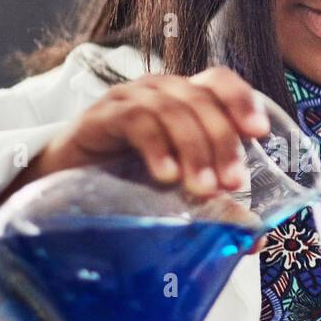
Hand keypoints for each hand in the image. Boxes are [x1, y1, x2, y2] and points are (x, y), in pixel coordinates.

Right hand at [0, 65, 273, 251]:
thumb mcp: (176, 193)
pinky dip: (155, 146)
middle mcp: (158, 92)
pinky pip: (134, 120)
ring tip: (201, 189)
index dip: (241, 100)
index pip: (219, 81)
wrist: (61, 187)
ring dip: (193, 148)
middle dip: (222, 141)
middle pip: (200, 98)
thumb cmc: (124, 183)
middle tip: (231, 184)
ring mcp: (127, 100)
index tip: (259, 134)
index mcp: (184, 101)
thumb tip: (255, 239)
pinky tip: (164, 176)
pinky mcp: (99, 118)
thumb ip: (215, 209)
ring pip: (171, 108)